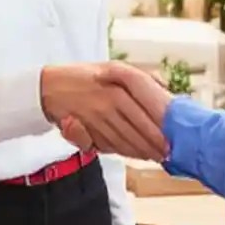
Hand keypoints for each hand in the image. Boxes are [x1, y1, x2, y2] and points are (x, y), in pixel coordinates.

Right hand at [40, 62, 168, 161]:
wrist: (49, 87)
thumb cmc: (85, 77)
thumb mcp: (113, 68)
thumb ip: (141, 76)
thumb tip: (165, 86)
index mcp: (120, 86)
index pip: (148, 111)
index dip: (162, 128)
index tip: (174, 137)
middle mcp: (110, 101)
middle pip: (139, 130)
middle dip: (155, 144)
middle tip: (169, 153)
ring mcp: (98, 117)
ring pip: (126, 141)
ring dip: (142, 151)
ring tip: (156, 156)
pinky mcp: (86, 131)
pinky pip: (110, 145)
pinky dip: (125, 152)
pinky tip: (135, 154)